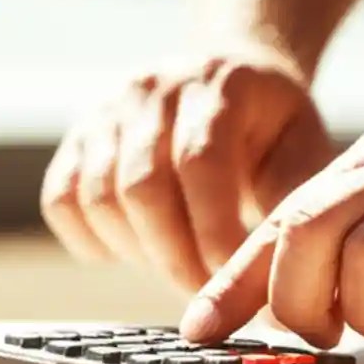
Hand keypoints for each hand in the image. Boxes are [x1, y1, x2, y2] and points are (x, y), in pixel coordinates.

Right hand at [40, 47, 334, 292]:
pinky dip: (90, 240)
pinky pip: (61, 200)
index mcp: (216, 84)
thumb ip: (295, 200)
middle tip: (206, 292)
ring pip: (98, 198)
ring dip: (137, 253)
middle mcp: (150, 89)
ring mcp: (105, 111)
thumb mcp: (301, 147)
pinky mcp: (75, 138)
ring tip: (177, 270)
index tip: (234, 280)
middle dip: (174, 257)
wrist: (226, 71)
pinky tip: (133, 250)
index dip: (213, 230)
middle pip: (142, 186)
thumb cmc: (270, 124)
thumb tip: (287, 271)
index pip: (200, 162)